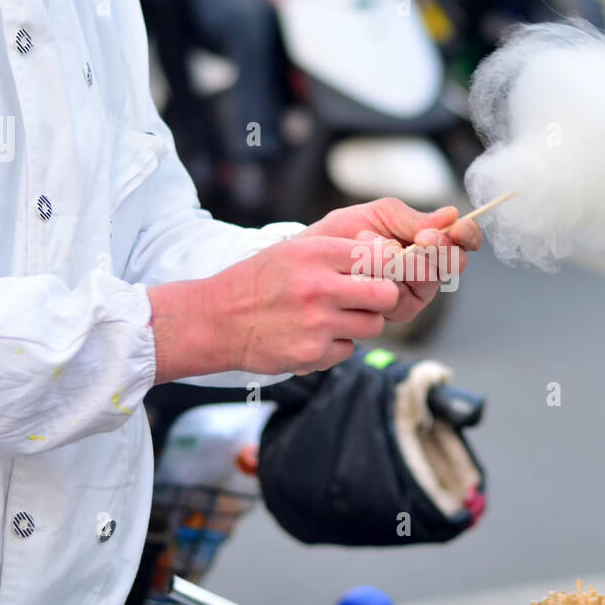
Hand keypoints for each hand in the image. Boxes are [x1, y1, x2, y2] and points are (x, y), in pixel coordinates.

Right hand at [149, 236, 399, 380]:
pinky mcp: (313, 354)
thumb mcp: (294, 251)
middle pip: (386, 295)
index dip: (386, 266)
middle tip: (365, 299)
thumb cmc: (259, 281)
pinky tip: (311, 336)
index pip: (380, 257)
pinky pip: (348, 349)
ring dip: (359, 323)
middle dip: (381, 298)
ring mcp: (317, 323)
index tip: (378, 272)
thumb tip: (387, 252)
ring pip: (373, 325)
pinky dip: (336, 346)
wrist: (217, 320)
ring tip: (331, 317)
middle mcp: (318, 287)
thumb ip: (339, 251)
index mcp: (316, 253)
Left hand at [300, 198, 481, 323]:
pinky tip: (364, 263)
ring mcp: (413, 293)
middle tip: (423, 238)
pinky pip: (402, 296)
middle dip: (441, 250)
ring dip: (406, 261)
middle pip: (453, 264)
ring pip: (429, 281)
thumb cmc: (345, 232)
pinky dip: (384, 276)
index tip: (457, 228)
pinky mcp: (395, 312)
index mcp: (430, 244)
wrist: (310, 257)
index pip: (462, 242)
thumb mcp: (379, 215)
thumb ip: (413, 219)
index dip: (467, 235)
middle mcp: (427, 271)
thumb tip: (451, 215)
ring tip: (375, 242)